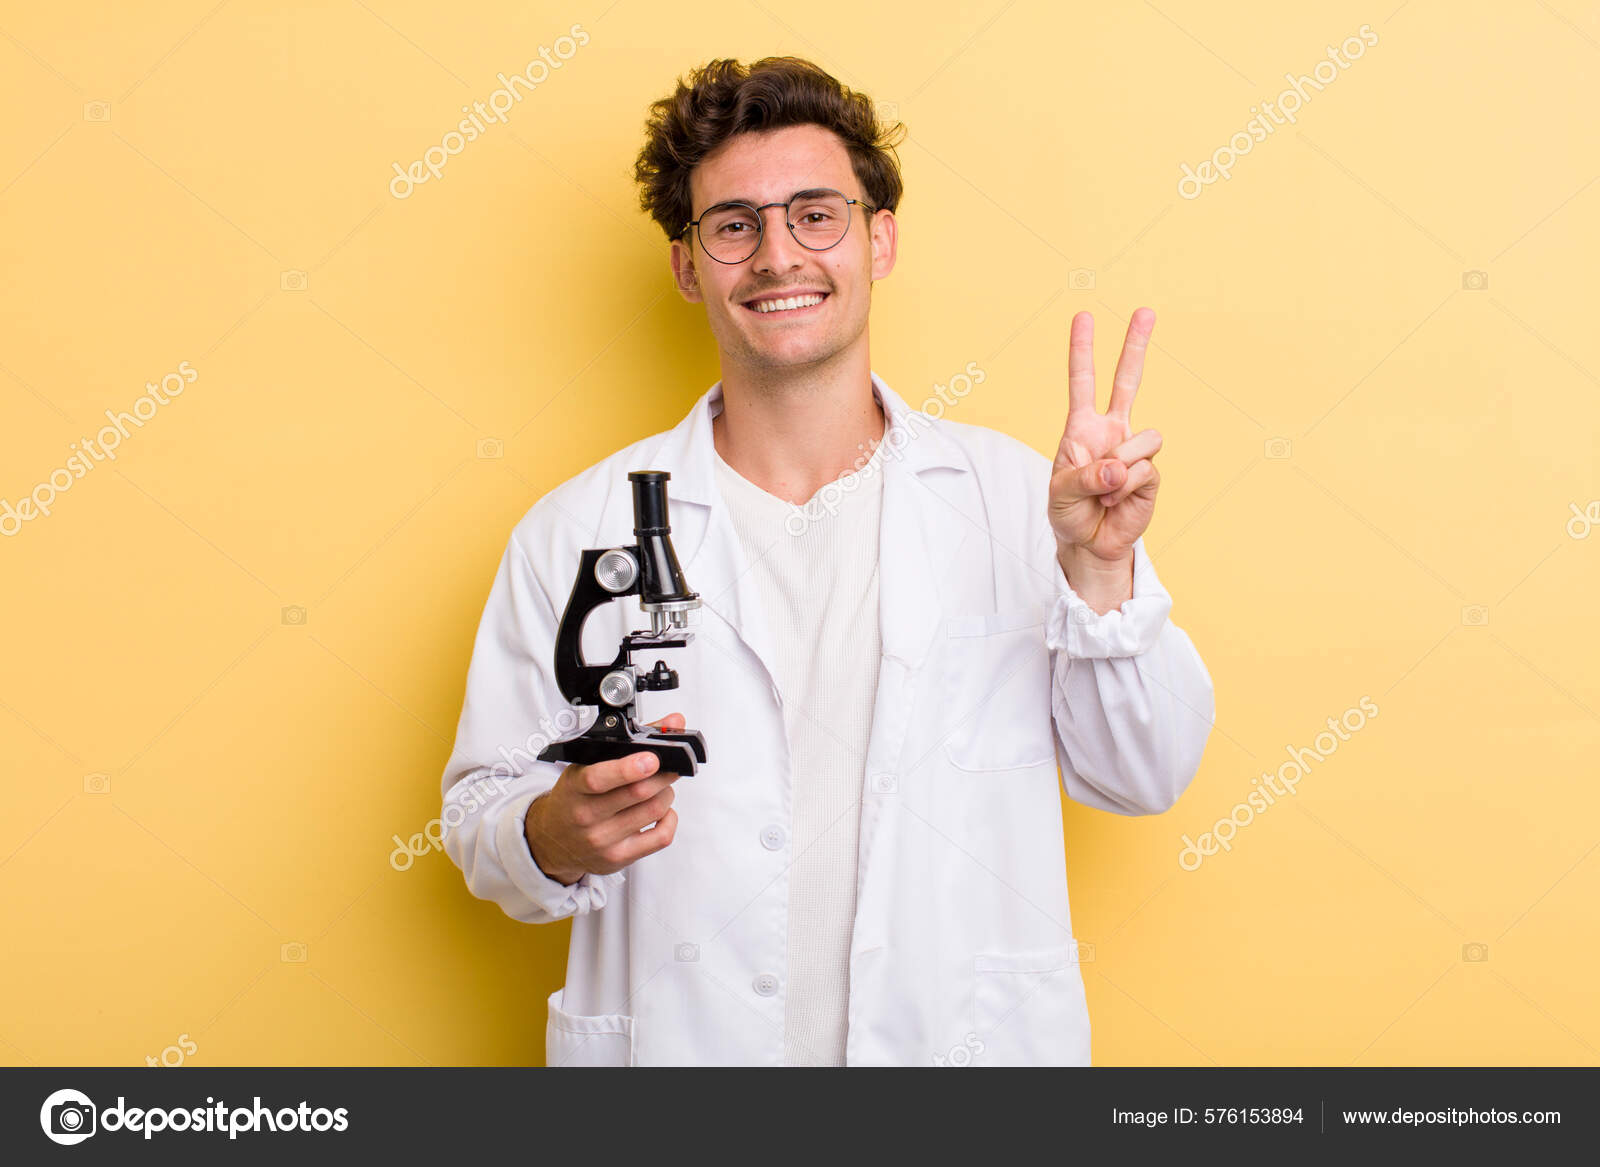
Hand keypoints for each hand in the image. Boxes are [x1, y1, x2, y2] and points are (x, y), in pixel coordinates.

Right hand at [523, 712, 684, 884]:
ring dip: (666, 792)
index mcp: (574, 788)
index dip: (628, 768)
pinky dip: (670, 818)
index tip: (651, 758)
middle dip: (663, 774)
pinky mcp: (619, 858)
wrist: (551, 840)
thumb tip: (674, 723)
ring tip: (661, 787)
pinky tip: (662, 810)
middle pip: (637, 793)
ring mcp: (603, 840)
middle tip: (670, 765)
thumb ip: (629, 742)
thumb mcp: (585, 766)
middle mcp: (586, 816)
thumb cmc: (573, 798)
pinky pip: (661, 837)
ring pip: (654, 810)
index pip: (597, 779)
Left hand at [1049, 308, 1163, 565]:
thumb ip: (1084, 477)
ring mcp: (1134, 451)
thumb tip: (1119, 468)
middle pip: (1127, 381)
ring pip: (1146, 438)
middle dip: (1135, 346)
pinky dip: (1126, 490)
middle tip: (1145, 310)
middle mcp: (1111, 432)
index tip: (1083, 316)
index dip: (1082, 350)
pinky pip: (1144, 471)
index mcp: (1083, 428)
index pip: (1082, 382)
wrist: (1090, 543)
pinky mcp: (1151, 475)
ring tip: (1106, 489)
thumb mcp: (1061, 494)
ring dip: (1123, 464)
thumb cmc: (1069, 513)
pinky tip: (1115, 502)